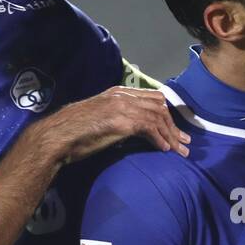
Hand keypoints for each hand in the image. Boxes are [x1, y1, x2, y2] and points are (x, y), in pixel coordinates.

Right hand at [44, 86, 189, 163]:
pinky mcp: (122, 120)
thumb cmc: (75, 132)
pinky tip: (163, 150)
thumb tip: (132, 131)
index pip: (152, 97)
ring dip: (171, 136)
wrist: (58, 136)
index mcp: (117, 92)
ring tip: (180, 151)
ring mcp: (122, 106)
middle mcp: (122, 95)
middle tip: (185, 143)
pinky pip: (150, 128)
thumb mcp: (100, 119)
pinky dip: (160, 139)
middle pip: (159, 106)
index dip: (166, 114)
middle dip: (174, 126)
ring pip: (158, 117)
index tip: (175, 129)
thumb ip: (117, 119)